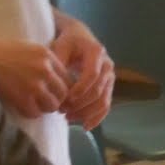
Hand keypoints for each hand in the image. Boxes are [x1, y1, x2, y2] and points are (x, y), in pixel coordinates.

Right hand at [0, 38, 69, 117]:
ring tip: (33, 105)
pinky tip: (21, 107)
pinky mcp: (22, 97)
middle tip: (44, 102)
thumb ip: (42, 60)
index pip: (67, 76)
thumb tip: (56, 77)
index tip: (53, 92)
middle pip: (63, 92)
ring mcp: (34, 84)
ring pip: (52, 105)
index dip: (61, 87)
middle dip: (55, 99)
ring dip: (44, 108)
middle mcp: (44, 68)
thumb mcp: (25, 48)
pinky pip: (35, 113)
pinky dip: (29, 113)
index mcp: (46, 54)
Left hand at [51, 14, 115, 129]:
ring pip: (103, 100)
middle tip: (62, 111)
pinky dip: (97, 117)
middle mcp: (107, 65)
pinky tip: (85, 126)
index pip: (92, 74)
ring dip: (86, 112)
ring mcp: (110, 77)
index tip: (66, 100)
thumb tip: (54, 84)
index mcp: (96, 52)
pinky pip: (106, 105)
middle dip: (80, 104)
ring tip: (68, 118)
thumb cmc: (66, 42)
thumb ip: (57, 63)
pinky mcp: (108, 87)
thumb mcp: (58, 47)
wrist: (79, 37)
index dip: (80, 89)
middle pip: (98, 90)